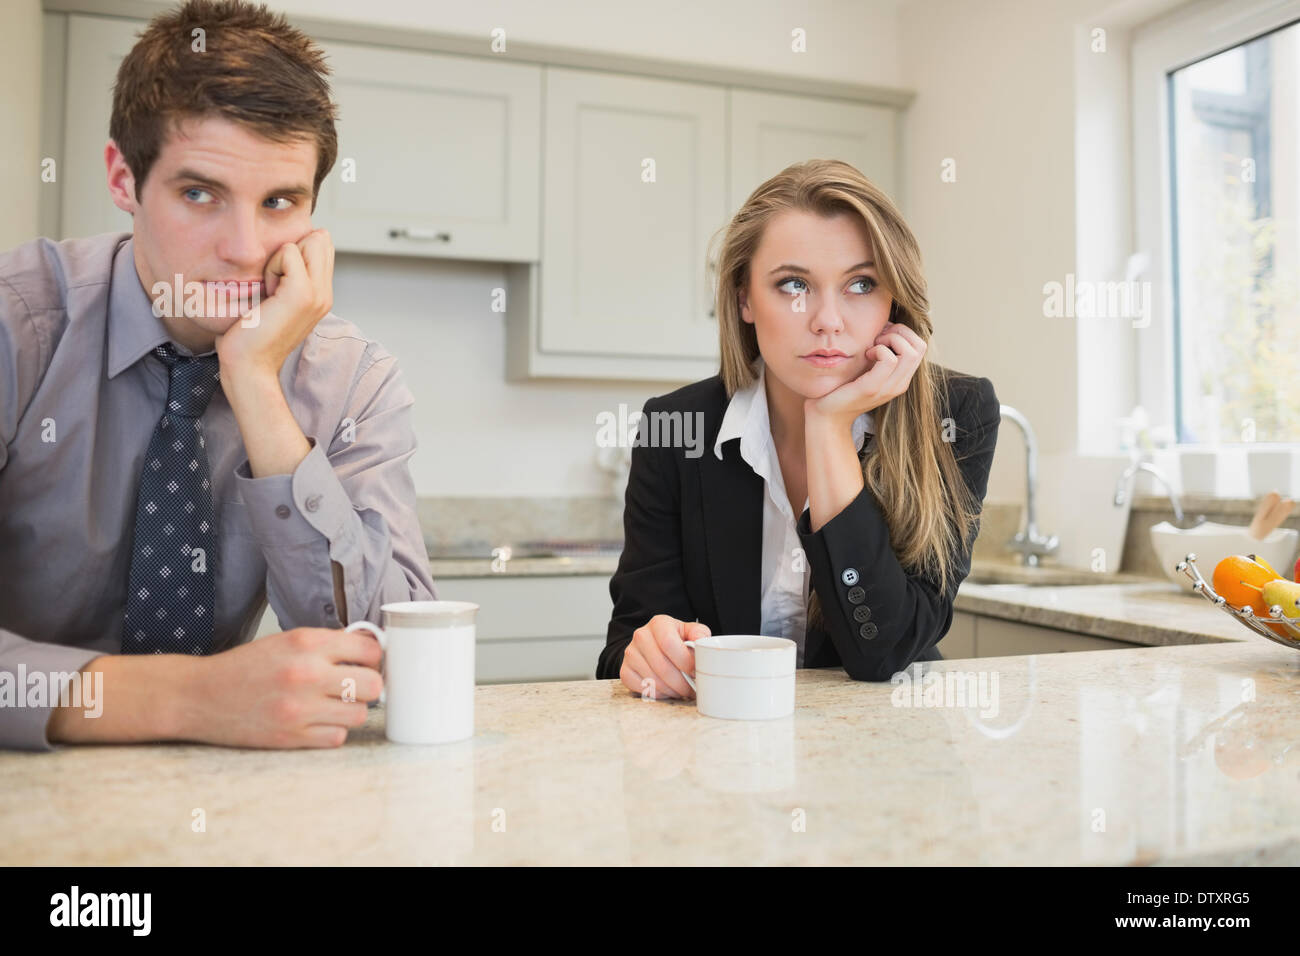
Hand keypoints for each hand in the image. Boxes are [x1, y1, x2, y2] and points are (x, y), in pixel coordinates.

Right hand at [182, 626, 381, 747]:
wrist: (199, 695)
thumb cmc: (244, 667)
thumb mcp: (286, 640)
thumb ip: (326, 644)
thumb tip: (369, 649)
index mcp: (307, 643)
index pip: (370, 650)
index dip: (374, 658)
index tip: (367, 663)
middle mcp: (307, 673)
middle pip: (373, 685)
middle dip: (369, 686)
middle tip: (355, 686)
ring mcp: (300, 708)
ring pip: (359, 714)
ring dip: (351, 710)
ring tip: (333, 705)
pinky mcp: (291, 736)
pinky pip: (337, 737)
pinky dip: (332, 731)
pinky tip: (317, 721)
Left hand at [216, 228, 334, 384]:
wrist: (249, 365)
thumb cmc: (251, 336)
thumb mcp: (274, 300)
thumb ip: (286, 277)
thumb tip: (284, 249)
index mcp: (321, 296)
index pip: (323, 246)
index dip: (298, 250)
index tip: (278, 281)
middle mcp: (325, 294)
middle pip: (320, 240)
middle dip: (291, 251)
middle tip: (273, 284)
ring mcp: (318, 294)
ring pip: (307, 242)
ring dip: (280, 259)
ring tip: (270, 290)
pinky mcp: (303, 293)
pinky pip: (289, 252)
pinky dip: (272, 266)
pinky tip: (266, 292)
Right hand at [619, 614, 710, 699]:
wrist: (653, 645)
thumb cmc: (675, 640)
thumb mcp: (689, 631)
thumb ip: (699, 635)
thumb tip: (702, 645)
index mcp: (659, 623)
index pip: (669, 644)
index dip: (685, 662)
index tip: (696, 672)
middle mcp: (641, 636)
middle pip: (662, 666)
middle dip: (681, 683)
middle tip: (692, 689)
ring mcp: (630, 654)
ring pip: (653, 680)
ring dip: (672, 690)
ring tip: (682, 690)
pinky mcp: (625, 671)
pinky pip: (642, 688)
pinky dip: (659, 694)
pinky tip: (667, 690)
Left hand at [806, 320, 927, 428]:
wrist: (828, 415)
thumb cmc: (844, 387)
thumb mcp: (868, 367)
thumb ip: (880, 352)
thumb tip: (885, 325)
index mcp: (901, 378)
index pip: (920, 346)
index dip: (903, 333)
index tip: (882, 335)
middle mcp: (900, 384)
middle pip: (920, 346)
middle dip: (899, 332)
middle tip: (878, 338)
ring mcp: (888, 388)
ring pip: (910, 352)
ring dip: (890, 339)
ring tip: (872, 346)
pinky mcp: (872, 388)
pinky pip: (888, 359)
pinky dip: (878, 349)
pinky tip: (866, 354)